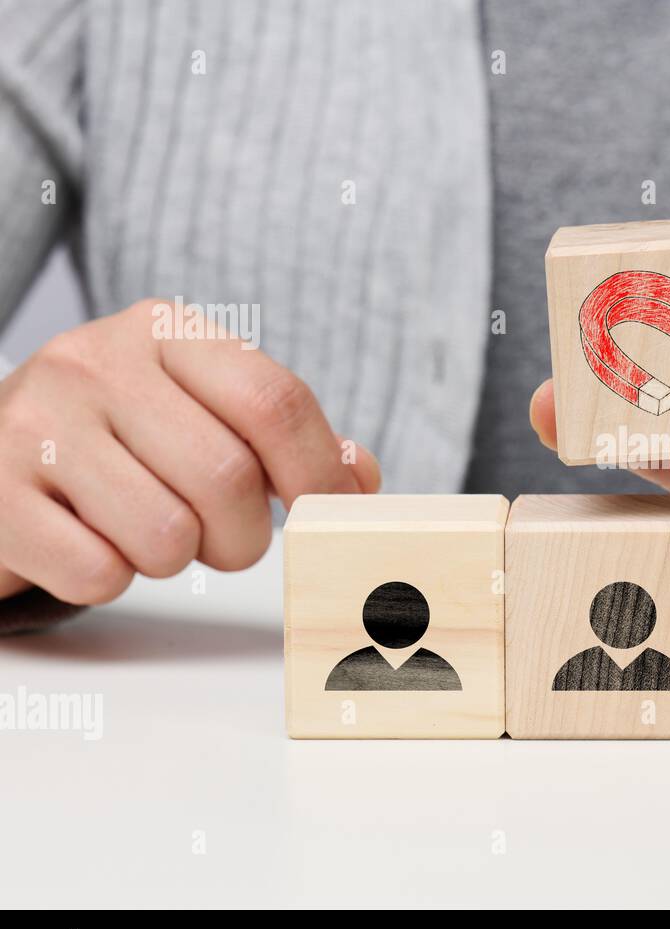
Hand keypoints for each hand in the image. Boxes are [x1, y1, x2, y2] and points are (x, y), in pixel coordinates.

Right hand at [0, 299, 379, 603]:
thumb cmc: (120, 437)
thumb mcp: (202, 410)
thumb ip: (286, 437)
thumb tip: (360, 478)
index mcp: (165, 330)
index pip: (273, 400)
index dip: (318, 474)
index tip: (329, 514)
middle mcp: (95, 361)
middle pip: (227, 479)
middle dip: (244, 537)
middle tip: (224, 541)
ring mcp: (34, 424)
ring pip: (166, 537)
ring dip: (175, 561)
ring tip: (148, 532)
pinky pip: (98, 574)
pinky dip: (109, 580)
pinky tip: (89, 540)